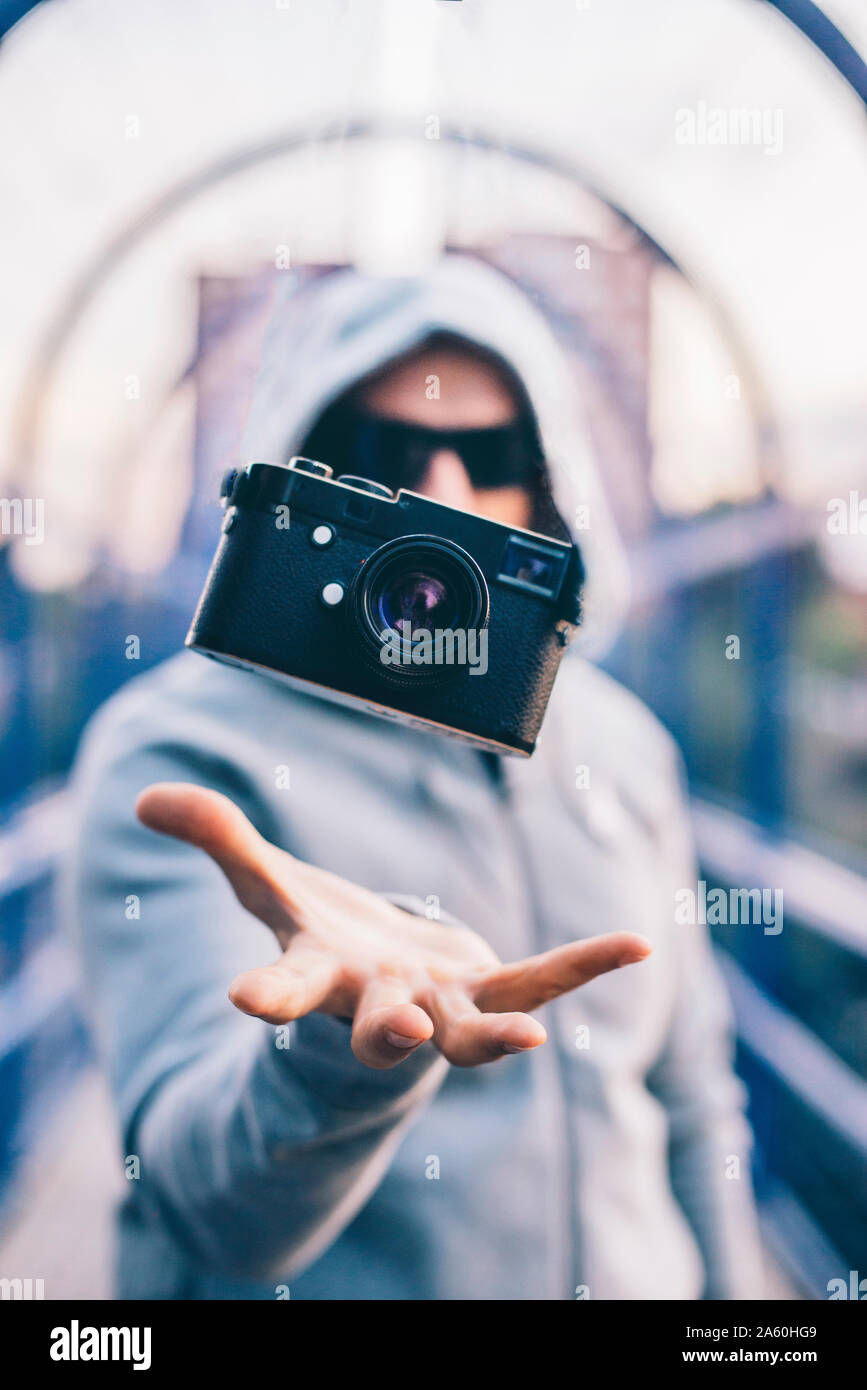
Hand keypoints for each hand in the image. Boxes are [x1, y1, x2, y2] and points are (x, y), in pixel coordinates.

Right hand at [136, 783, 650, 1069]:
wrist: (375, 990)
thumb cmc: (319, 941)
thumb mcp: (268, 884)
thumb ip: (217, 839)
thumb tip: (145, 799)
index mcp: (320, 976)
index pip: (284, 990)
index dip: (267, 997)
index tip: (242, 1002)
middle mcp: (378, 1005)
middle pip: (381, 1027)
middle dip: (388, 1032)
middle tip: (403, 1031)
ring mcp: (438, 1009)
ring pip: (465, 1031)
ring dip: (491, 1036)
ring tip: (529, 1042)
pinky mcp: (488, 995)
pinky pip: (539, 980)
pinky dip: (583, 966)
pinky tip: (636, 945)